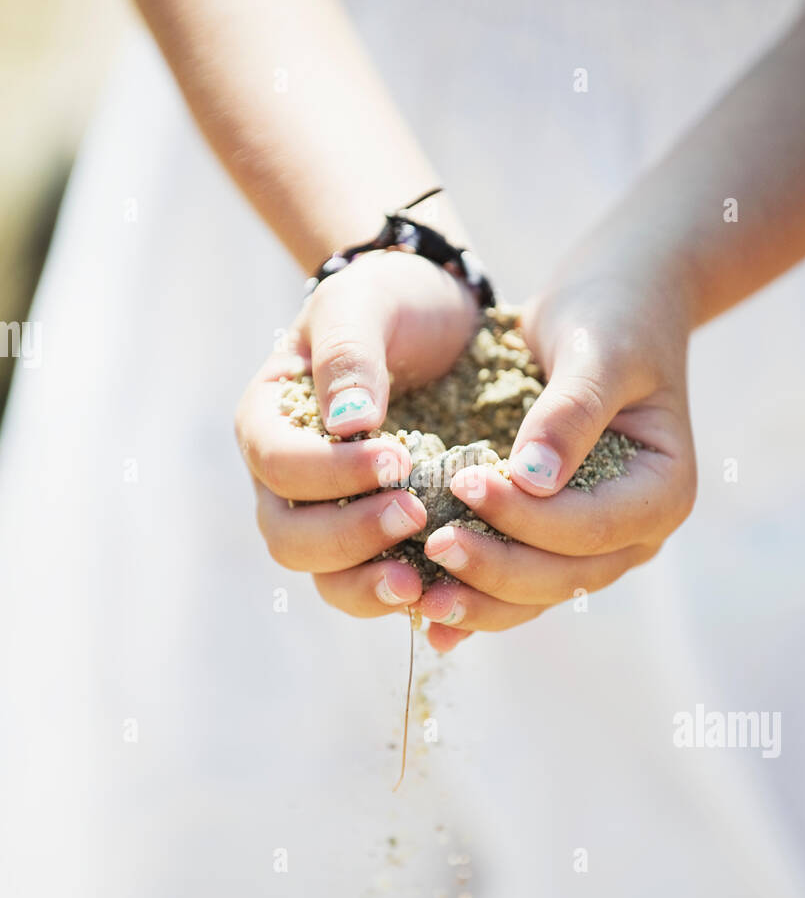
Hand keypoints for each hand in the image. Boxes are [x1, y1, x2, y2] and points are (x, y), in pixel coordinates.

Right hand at [235, 249, 478, 612]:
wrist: (436, 316)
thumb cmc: (389, 301)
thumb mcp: (363, 304)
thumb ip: (349, 356)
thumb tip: (348, 423)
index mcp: (268, 420)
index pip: (277, 464)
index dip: (329, 472)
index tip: (398, 458)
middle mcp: (285, 480)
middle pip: (290, 536)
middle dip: (349, 535)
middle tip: (416, 515)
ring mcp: (327, 515)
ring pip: (325, 575)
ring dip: (368, 586)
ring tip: (421, 584)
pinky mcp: (375, 539)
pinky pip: (373, 583)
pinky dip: (403, 597)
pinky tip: (443, 594)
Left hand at [417, 272, 697, 650]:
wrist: (607, 310)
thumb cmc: (610, 320)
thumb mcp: (598, 352)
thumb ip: (570, 413)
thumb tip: (533, 480)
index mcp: (663, 491)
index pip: (590, 526)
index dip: (526, 517)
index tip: (465, 484)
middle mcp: (635, 533)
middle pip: (564, 574)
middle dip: (496, 567)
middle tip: (432, 545)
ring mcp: (596, 547)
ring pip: (537, 594)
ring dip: (480, 602)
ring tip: (420, 599)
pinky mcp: (555, 544)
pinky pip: (517, 587)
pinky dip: (476, 602)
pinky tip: (428, 618)